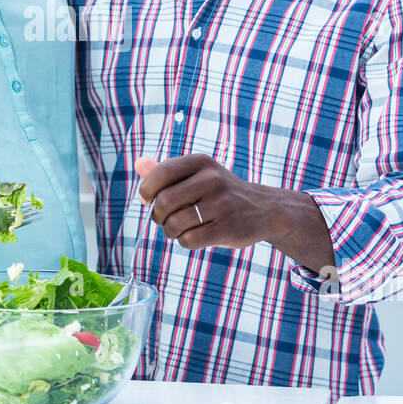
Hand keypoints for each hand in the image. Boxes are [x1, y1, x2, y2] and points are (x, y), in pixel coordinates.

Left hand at [133, 154, 295, 250]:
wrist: (264, 209)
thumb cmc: (220, 192)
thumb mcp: (198, 174)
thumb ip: (167, 171)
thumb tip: (139, 164)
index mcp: (202, 162)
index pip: (162, 173)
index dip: (147, 190)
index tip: (147, 200)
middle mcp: (212, 180)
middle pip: (164, 201)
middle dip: (157, 215)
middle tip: (163, 218)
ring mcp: (221, 205)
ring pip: (174, 223)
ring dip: (170, 230)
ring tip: (179, 228)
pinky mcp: (226, 229)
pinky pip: (188, 240)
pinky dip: (184, 241)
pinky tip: (193, 235)